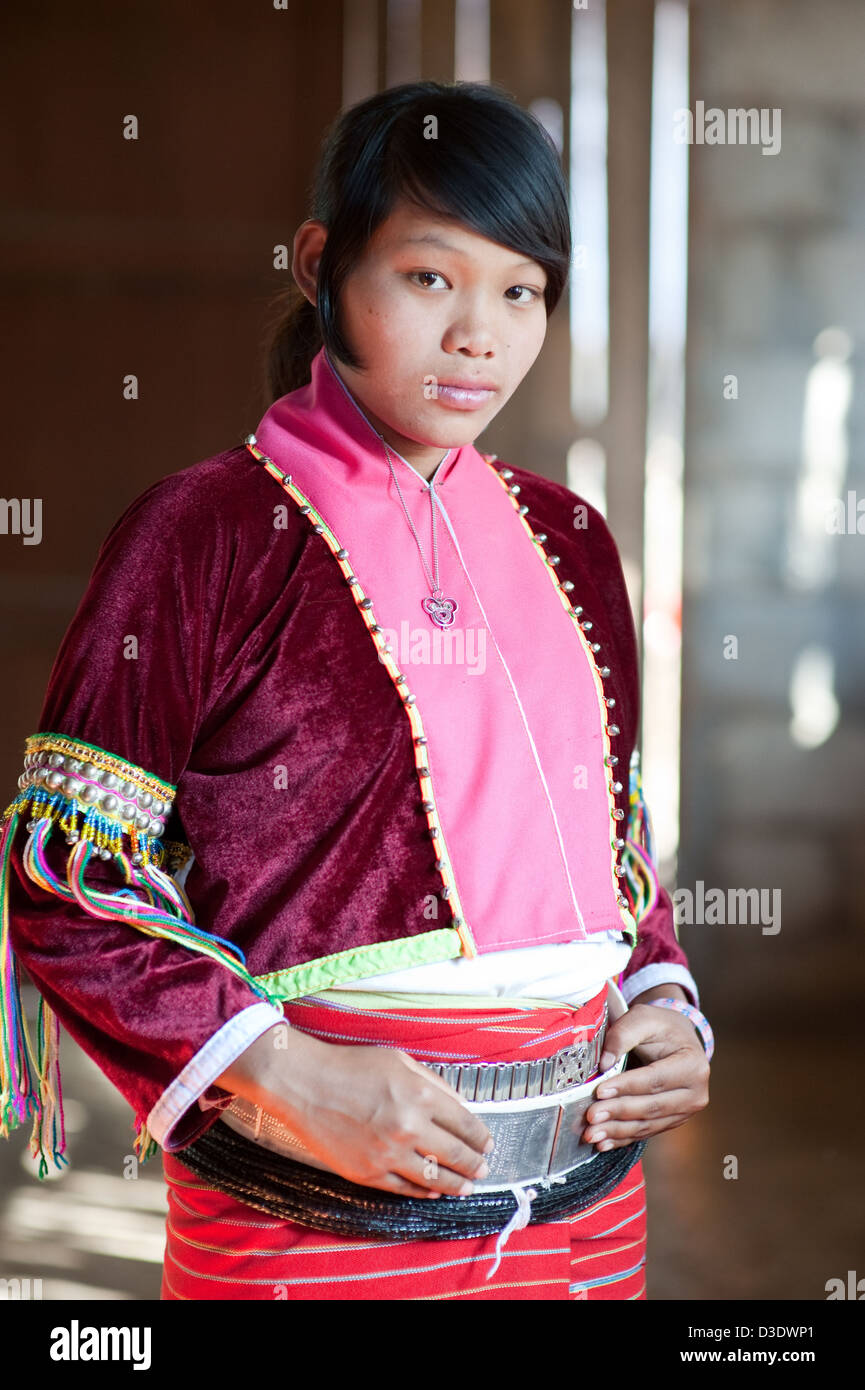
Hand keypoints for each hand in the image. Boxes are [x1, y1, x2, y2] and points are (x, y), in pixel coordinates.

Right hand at [216, 1026, 493, 1198]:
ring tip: (467, 1186)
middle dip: (475, 1164)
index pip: (465, 1123)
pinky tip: (433, 1191)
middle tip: (483, 1169)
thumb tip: (458, 1106)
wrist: (304, 1084)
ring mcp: (387, 1154)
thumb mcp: (398, 1060)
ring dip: (456, 1185)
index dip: (480, 1137)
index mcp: (420, 1095)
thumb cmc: (350, 1066)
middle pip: (455, 1155)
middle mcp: (408, 1127)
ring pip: (434, 1179)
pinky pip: (403, 1189)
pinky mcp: (366, 1172)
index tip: (487, 1143)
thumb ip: (432, 1083)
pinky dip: (423, 1192)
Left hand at [582, 998, 709, 1150]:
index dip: (627, 1087)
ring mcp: (685, 1112)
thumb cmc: (660, 1027)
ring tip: (591, 1134)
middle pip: (652, 1107)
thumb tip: (604, 1064)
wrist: (676, 1039)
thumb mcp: (643, 1018)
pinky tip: (603, 1142)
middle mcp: (695, 1093)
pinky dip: (623, 1138)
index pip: (655, 1080)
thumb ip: (622, 1035)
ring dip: (617, 1131)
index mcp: (692, 1065)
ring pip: (648, 1125)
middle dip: (618, 1113)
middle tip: (591, 1116)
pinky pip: (646, 1132)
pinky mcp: (672, 1121)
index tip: (600, 1091)